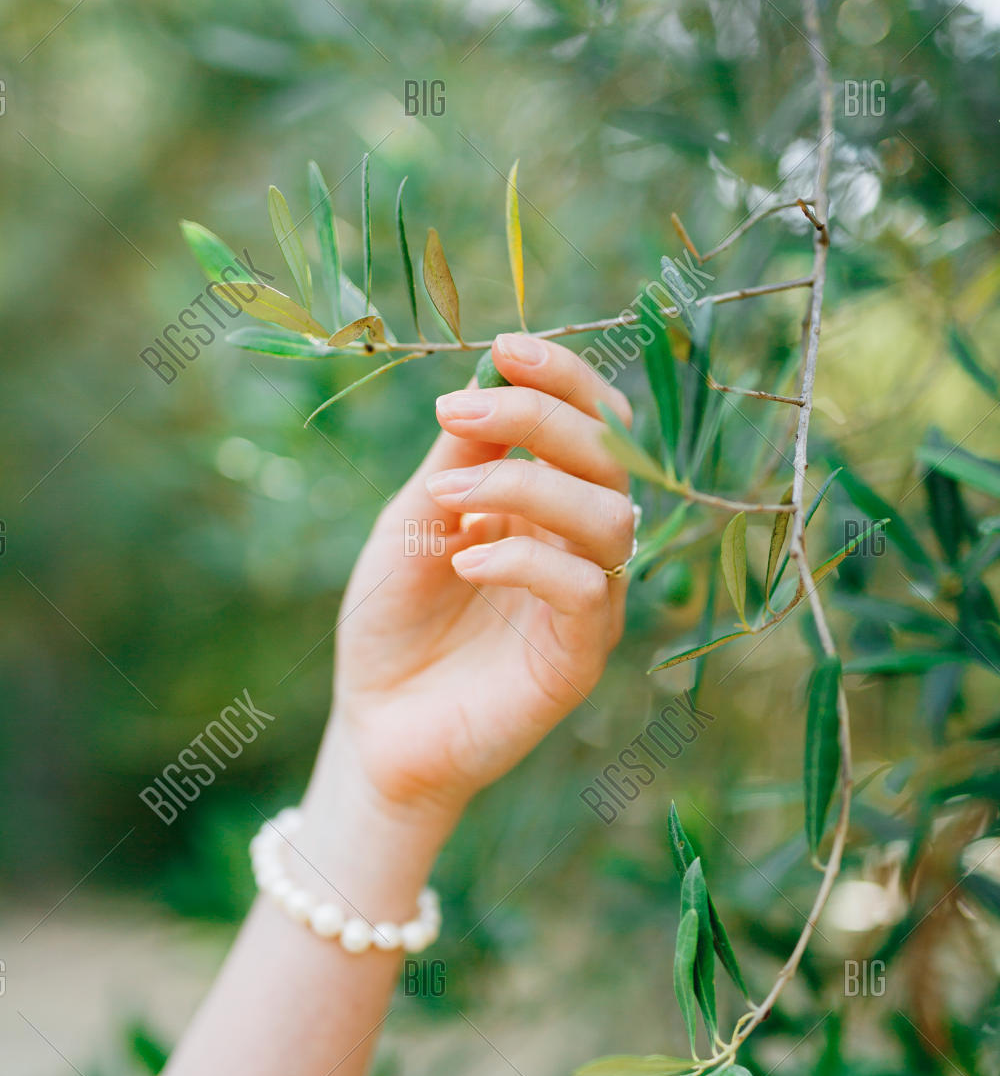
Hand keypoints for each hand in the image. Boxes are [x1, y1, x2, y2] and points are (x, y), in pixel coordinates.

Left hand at [317, 333, 635, 834]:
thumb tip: (490, 379)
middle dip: (539, 418)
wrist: (377, 727)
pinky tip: (466, 560)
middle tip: (458, 415)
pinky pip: (586, 590)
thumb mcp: (413, 524)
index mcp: (546, 500)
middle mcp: (579, 543)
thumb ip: (458, 462)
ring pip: (610, 517)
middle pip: (610, 457)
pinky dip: (528, 560)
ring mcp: (587, 600)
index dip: (563, 377)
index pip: (591, 422)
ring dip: (530, 487)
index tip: (505, 349)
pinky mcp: (579, 658)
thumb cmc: (393, 623)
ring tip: (446, 501)